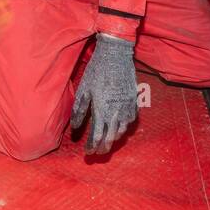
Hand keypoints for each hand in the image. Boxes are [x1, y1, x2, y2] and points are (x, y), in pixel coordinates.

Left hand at [71, 33, 137, 153]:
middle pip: (111, 138)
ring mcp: (127, 107)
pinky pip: (130, 120)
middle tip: (98, 154)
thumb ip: (79, 111)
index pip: (97, 137)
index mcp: (101, 110)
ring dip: (114, 139)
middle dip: (104, 148)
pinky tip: (119, 127)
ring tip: (107, 141)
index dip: (92, 147)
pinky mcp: (134, 101)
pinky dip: (124, 127)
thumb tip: (75, 127)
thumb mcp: (83, 90)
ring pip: (122, 131)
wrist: (116, 55)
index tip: (87, 153)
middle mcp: (116, 112)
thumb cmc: (96, 71)